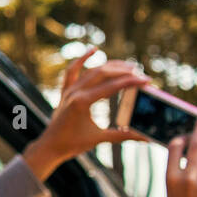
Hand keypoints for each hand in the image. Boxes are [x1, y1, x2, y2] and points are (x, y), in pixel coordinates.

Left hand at [23, 47, 149, 180]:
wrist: (50, 146)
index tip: (146, 80)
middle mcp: (74, 92)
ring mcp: (68, 90)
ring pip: (91, 71)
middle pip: (102, 74)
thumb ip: (123, 135)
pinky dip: (82, 59)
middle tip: (141, 74)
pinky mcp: (65, 91)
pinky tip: (94, 50)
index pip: (111, 86)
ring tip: (129, 66)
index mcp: (82, 102)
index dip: (131, 82)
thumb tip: (146, 137)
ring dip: (110, 66)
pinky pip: (72, 71)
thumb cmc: (73, 144)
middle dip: (123, 72)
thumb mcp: (100, 139)